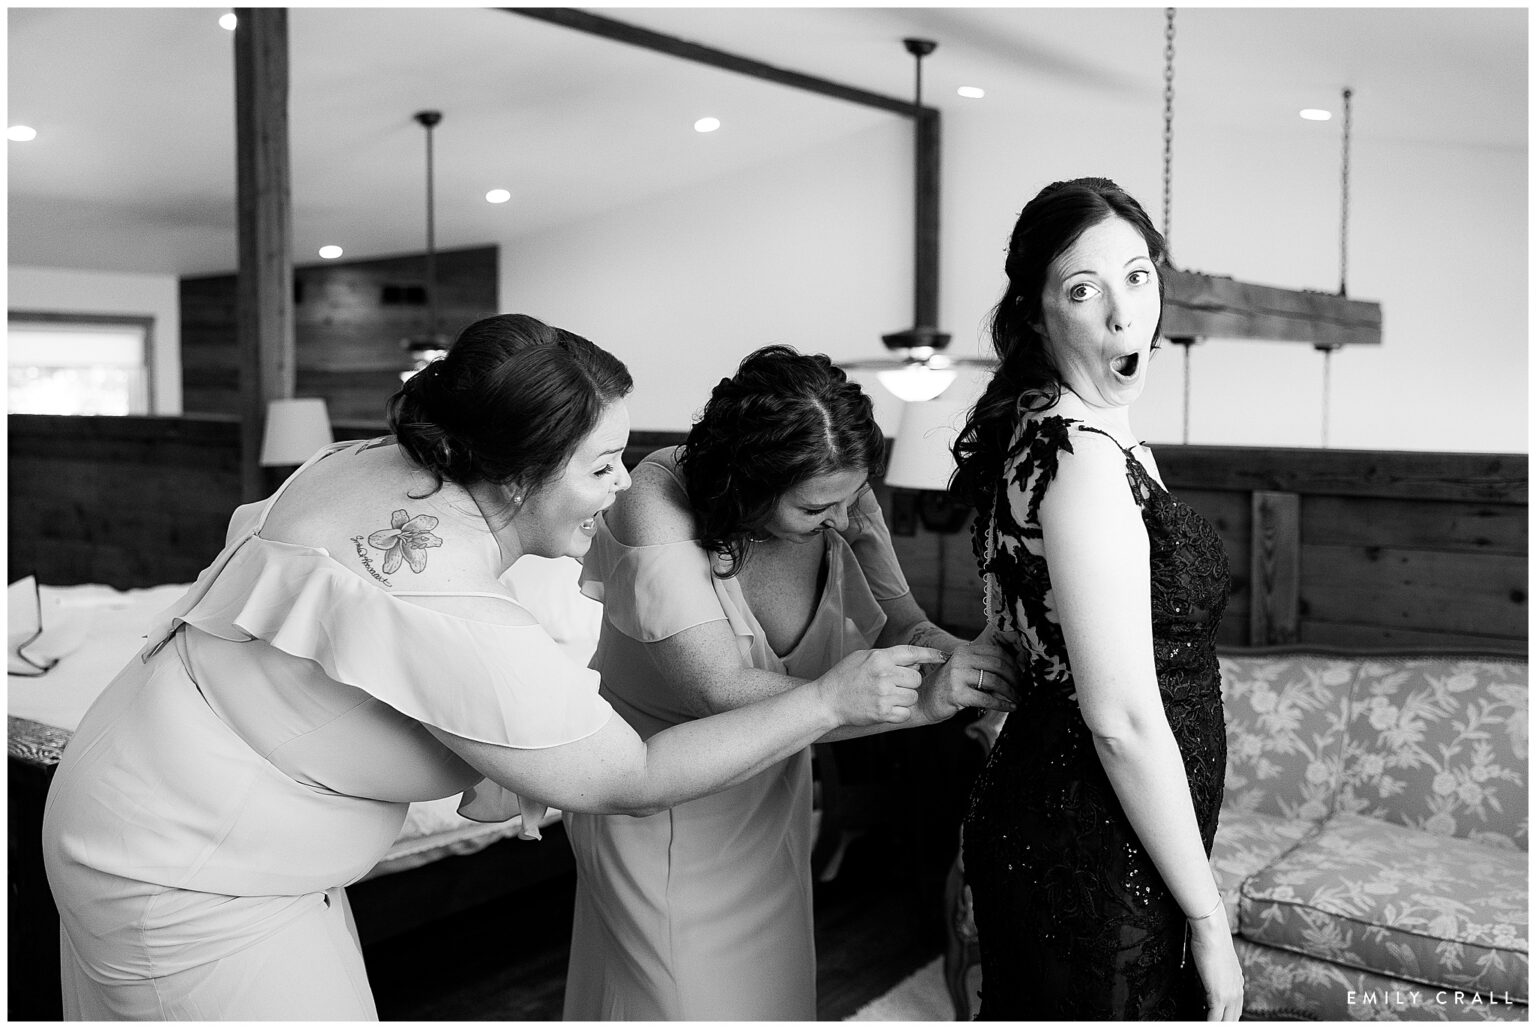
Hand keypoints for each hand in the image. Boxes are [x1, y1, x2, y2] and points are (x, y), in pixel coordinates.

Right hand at [812, 646, 944, 726]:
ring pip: (912, 696)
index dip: (930, 655)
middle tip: (895, 683)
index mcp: (880, 657)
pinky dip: (899, 712)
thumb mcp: (863, 656)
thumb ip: (888, 656)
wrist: (827, 700)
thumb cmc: (844, 676)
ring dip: (905, 697)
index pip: (912, 653)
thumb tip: (914, 661)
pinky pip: (905, 713)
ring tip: (887, 695)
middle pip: (916, 677)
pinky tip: (886, 707)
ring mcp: (884, 695)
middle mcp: (884, 675)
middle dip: (910, 681)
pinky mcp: (883, 713)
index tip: (943, 657)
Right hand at [915, 639, 1020, 722]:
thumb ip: (982, 666)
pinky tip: (1011, 708)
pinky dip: (1002, 704)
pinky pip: (987, 699)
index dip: (1013, 663)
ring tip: (1017, 698)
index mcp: (964, 651)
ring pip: (994, 681)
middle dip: (1014, 678)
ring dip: (1010, 692)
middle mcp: (960, 659)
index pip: (996, 652)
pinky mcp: (957, 694)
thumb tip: (1015, 669)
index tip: (1022, 674)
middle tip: (1022, 687)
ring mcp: (957, 676)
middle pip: (998, 665)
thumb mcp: (963, 670)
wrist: (924, 701)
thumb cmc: (948, 687)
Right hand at [1188, 907, 1243, 1020]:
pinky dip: (1208, 1023)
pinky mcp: (1218, 996)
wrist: (1212, 932)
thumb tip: (1210, 976)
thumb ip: (1218, 973)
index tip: (1218, 1019)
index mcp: (1237, 983)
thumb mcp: (1218, 960)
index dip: (1227, 1017)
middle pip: (1233, 1018)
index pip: (1235, 1009)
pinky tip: (1200, 1024)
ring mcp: (1229, 995)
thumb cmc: (1212, 940)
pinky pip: (1214, 1019)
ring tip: (1206, 1024)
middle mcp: (1237, 991)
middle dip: (1224, 1023)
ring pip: (1226, 1021)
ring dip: (1217, 1024)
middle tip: (1212, 1023)